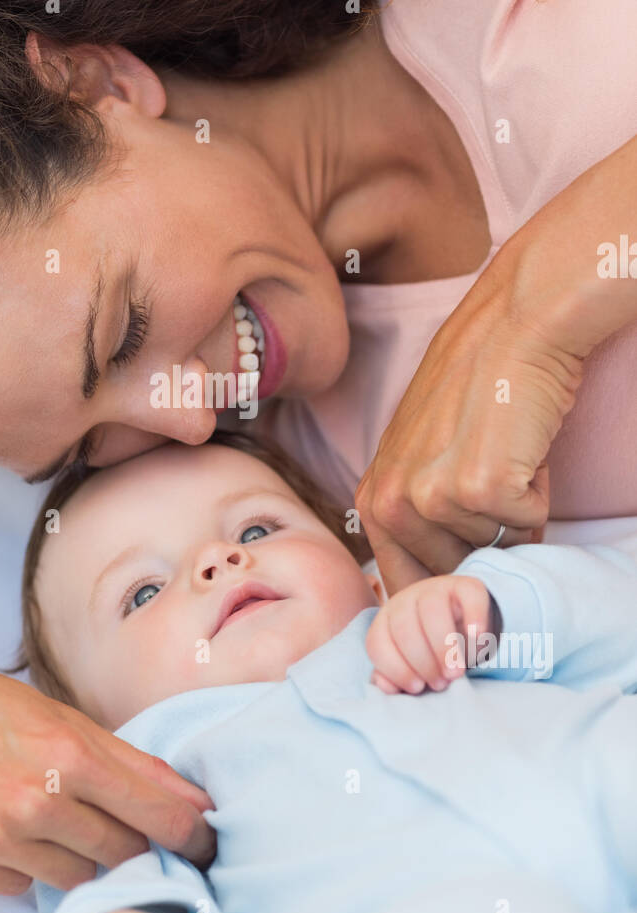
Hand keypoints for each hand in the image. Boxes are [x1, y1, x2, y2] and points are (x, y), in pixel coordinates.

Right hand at [0, 646, 214, 894]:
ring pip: (75, 876)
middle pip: (122, 850)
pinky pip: (20, 887)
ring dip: (76, 857)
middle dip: (132, 844)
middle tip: (125, 831)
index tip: (207, 841)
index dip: (192, 833)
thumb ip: (118, 757)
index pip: (156, 810)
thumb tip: (187, 796)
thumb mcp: (48, 712)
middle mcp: (33, 798)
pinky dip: (22, 867)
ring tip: (46, 820)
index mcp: (65, 749)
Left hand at [355, 254, 581, 592]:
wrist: (516, 328)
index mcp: (373, 499)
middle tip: (492, 472)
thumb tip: (443, 584)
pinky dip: (538, 495)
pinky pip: (528, 526)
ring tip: (504, 451)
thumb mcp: (422, 455)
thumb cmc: (476, 386)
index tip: (468, 567)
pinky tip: (521, 447)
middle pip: (457, 571)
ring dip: (514, 510)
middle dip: (488, 536)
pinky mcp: (479, 490)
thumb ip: (420, 514)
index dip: (446, 582)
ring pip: (497, 548)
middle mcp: (392, 504)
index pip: (406, 584)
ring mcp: (433, 498)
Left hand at [366, 574, 496, 693]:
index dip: (395, 669)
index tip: (417, 688)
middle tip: (441, 683)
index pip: (378, 642)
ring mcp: (435, 589)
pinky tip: (477, 638)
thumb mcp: (413, 665)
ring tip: (456, 672)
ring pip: (431, 609)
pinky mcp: (466, 585)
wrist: (467, 623)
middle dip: (422, 661)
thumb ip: (396, 676)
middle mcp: (406, 600)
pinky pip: (469, 596)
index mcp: (386, 621)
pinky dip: (474, 617)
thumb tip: (387, 686)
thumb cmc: (433, 650)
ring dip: (443, 645)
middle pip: (404, 627)